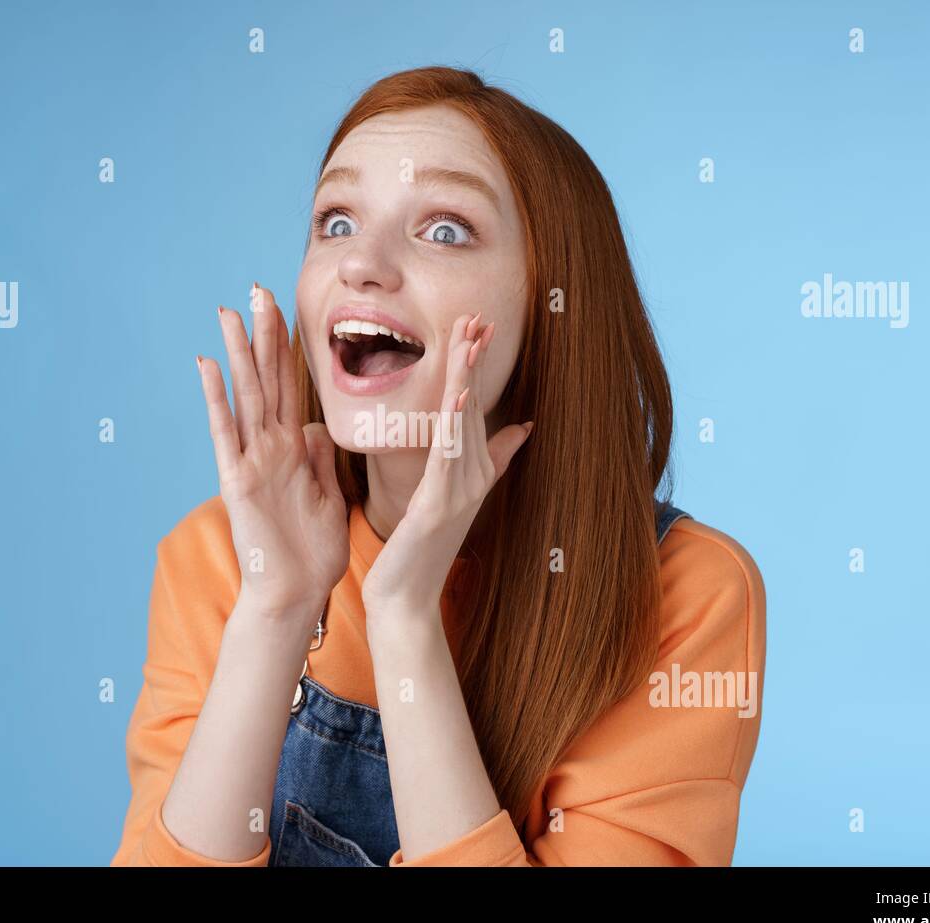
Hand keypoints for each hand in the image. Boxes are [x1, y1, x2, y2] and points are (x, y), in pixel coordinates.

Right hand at [197, 284, 349, 626]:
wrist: (295, 596)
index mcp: (292, 450)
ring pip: (245, 396)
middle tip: (257, 289)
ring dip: (237, 353)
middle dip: (262, 335)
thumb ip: (321, 461)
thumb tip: (316, 427)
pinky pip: (225, 433)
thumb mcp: (329, 498)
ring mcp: (250, 461)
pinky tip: (207, 366)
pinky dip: (216, 399)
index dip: (288, 348)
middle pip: (266, 379)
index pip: (290, 387)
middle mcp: (268, 448)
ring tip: (228, 311)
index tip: (285, 309)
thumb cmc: (313, 554)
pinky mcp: (237, 480)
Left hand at [361, 311, 532, 615]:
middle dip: (473, 361)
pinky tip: (455, 396)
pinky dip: (452, 426)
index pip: (475, 407)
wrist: (407, 598)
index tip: (479, 327)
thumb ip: (491, 460)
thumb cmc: (423, 550)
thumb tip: (523, 427)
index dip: (477, 367)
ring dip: (465, 380)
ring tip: (469, 341)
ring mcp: (459, 491)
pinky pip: (446, 458)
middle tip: (476, 317)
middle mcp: (472, 477)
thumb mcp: (456, 497)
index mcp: (472, 470)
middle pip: (472, 408)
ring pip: (462, 425)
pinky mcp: (438, 505)